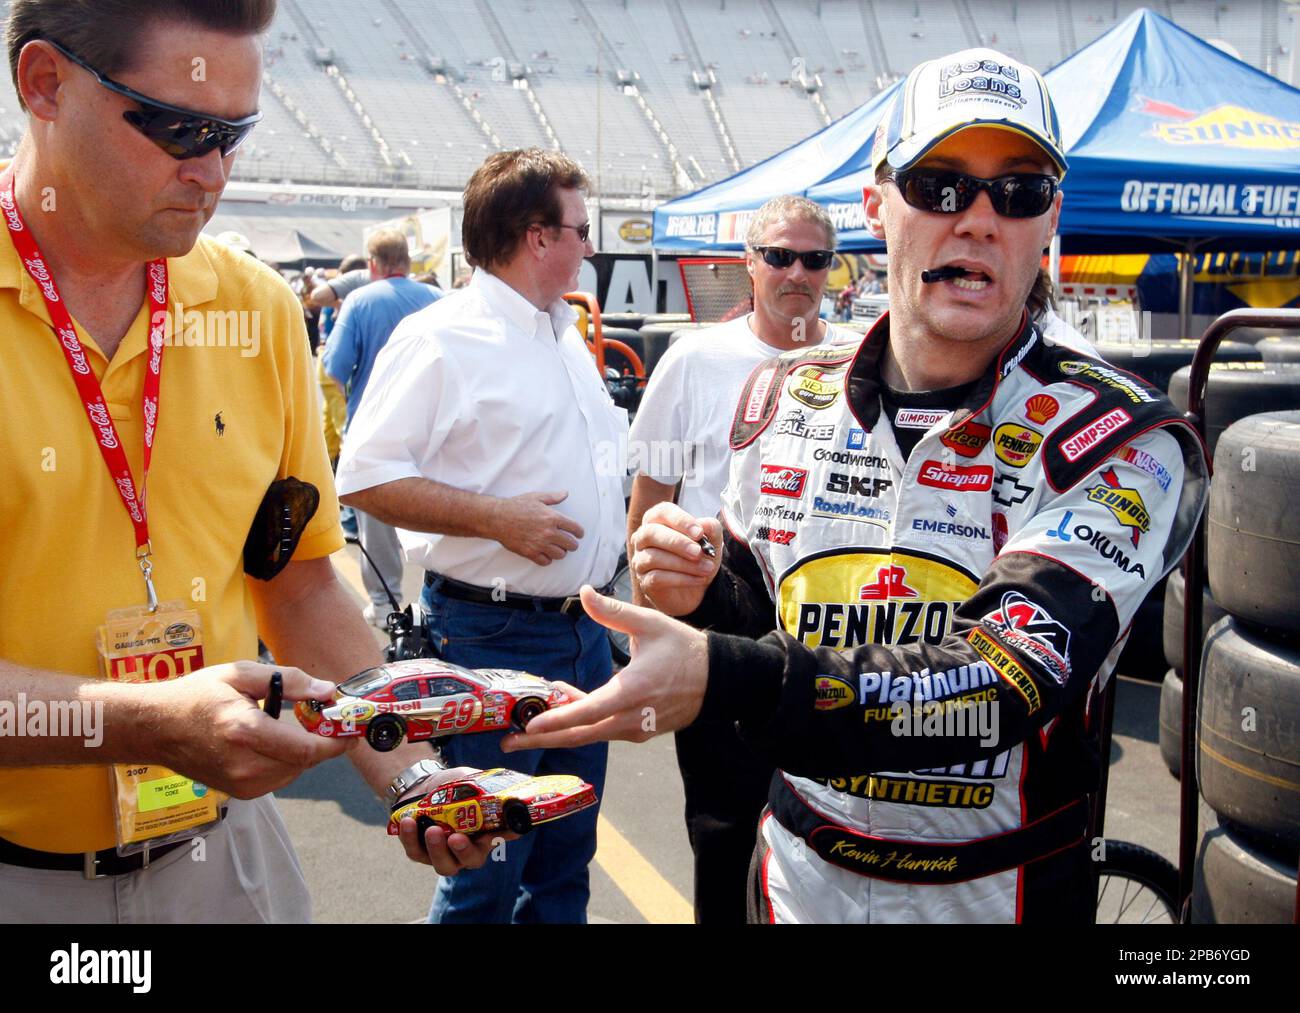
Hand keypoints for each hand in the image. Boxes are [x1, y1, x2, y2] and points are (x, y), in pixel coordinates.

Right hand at [147, 661, 346, 798]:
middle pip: (305, 763)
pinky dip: (285, 761)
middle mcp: (244, 764)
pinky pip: (279, 778)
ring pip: (295, 771)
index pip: (307, 750)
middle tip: (324, 720)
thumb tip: (328, 691)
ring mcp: (240, 784)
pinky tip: (271, 742)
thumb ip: (288, 681)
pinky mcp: (239, 792)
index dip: (336, 742)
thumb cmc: (197, 695)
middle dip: (322, 743)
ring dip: (302, 752)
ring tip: (290, 727)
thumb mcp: (241, 674)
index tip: (352, 731)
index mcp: (245, 732)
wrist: (156, 727)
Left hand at [392, 765, 520, 875]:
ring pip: (444, 865)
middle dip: (464, 851)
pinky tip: (409, 822)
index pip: (500, 837)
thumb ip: (484, 786)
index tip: (498, 832)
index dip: (502, 837)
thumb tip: (507, 789)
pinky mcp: (420, 851)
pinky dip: (411, 839)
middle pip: (471, 860)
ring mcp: (444, 853)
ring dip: (437, 849)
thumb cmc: (453, 785)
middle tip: (456, 838)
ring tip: (432, 830)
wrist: (424, 784)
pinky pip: (416, 852)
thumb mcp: (469, 780)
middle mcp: (467, 848)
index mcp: (485, 832)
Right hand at [496, 490, 584, 565]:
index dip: (579, 532)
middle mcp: (548, 532)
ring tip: (557, 548)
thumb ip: (553, 497)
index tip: (579, 534)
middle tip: (570, 543)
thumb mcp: (536, 497)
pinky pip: (546, 561)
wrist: (498, 518)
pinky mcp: (530, 553)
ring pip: (560, 555)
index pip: (575, 528)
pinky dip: (547, 559)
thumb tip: (565, 493)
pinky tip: (545, 554)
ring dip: (560, 552)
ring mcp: (539, 544)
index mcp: (552, 517)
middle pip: (571, 544)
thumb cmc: (516, 506)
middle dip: (572, 544)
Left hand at [501, 586, 707, 749]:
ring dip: (560, 727)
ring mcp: (636, 729)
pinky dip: (583, 723)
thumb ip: (612, 611)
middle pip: (580, 734)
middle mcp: (632, 718)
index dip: (556, 719)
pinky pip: (604, 730)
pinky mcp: (640, 732)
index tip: (529, 724)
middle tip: (509, 741)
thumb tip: (582, 592)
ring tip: (529, 721)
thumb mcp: (649, 624)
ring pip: (591, 734)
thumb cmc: (684, 649)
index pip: (587, 711)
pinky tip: (568, 703)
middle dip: (542, 738)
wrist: (720, 678)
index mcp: (632, 691)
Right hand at [629, 502, 721, 615]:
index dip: (680, 520)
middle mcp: (643, 538)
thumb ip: (711, 528)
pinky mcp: (644, 581)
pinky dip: (681, 578)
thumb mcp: (711, 541)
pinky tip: (699, 579)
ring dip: (684, 564)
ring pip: (654, 557)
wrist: (695, 588)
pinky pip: (657, 578)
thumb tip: (704, 524)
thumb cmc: (698, 557)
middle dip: (677, 542)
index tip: (699, 533)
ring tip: (707, 568)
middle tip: (698, 552)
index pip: (662, 512)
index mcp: (657, 520)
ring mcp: (640, 560)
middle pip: (651, 533)